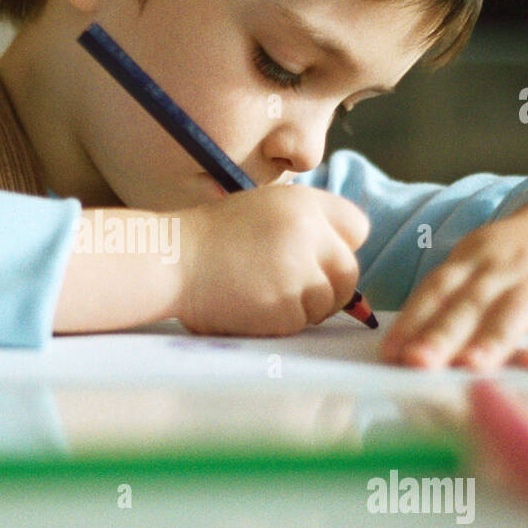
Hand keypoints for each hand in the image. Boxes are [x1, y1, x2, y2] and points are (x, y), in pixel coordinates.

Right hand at [171, 184, 368, 336]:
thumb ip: (305, 227)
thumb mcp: (263, 210)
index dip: (339, 247)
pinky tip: (249, 306)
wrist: (171, 262)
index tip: (317, 258)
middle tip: (290, 287)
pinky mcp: (286, 307)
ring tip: (260, 292)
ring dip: (301, 307)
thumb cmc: (211, 240)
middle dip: (327, 287)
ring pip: (327, 303)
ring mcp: (299, 271)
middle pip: (349, 272)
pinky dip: (278, 322)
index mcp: (303, 203)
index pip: (356, 227)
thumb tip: (341, 263)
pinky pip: (300, 323)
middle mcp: (308, 232)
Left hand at [379, 194, 527, 371]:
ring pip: (515, 311)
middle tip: (418, 362)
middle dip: (442, 334)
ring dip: (491, 340)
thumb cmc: (514, 262)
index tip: (391, 354)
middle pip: (469, 303)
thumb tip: (398, 352)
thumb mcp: (476, 267)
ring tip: (470, 367)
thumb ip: (443, 305)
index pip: (436, 289)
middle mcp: (505, 266)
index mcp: (471, 258)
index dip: (412, 321)